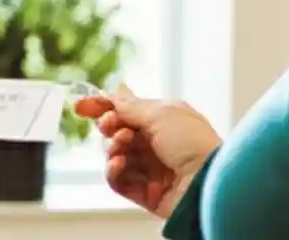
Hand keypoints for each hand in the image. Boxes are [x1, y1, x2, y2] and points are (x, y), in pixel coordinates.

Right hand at [75, 86, 220, 218]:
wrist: (207, 183)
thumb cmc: (193, 142)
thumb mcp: (160, 113)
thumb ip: (131, 106)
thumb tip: (114, 94)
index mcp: (164, 120)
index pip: (127, 111)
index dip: (103, 107)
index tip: (81, 106)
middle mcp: (157, 143)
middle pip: (117, 132)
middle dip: (109, 126)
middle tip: (110, 125)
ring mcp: (151, 169)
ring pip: (115, 155)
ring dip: (113, 147)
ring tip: (122, 145)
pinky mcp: (146, 193)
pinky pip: (119, 180)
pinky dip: (113, 170)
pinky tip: (118, 163)